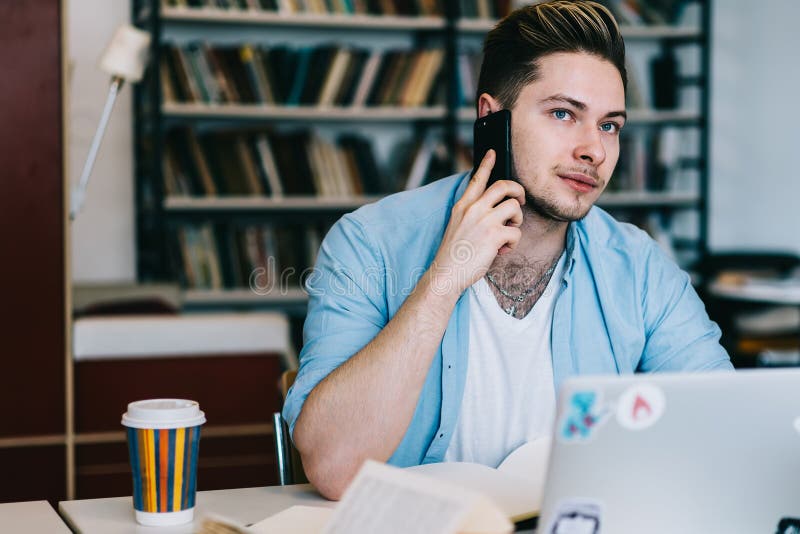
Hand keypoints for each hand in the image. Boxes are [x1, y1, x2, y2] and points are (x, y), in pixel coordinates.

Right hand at [428, 150, 525, 296]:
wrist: (446, 274)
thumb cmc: (453, 255)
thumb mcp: (457, 226)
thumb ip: (472, 214)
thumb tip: (497, 210)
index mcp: (462, 206)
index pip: (476, 179)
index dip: (487, 164)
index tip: (493, 152)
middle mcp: (473, 209)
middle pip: (504, 186)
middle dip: (518, 190)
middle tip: (520, 200)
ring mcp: (484, 220)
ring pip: (514, 207)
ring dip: (517, 221)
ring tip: (507, 234)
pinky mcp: (494, 235)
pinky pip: (516, 232)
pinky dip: (512, 243)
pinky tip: (501, 250)